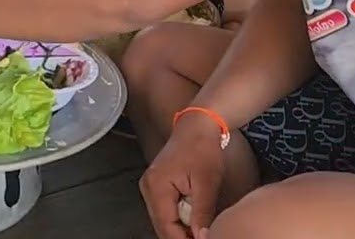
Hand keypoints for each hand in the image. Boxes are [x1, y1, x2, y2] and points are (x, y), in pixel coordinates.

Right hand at [139, 114, 226, 238]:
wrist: (197, 127)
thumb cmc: (202, 150)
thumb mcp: (207, 183)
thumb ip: (202, 213)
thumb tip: (202, 238)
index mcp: (157, 187)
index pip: (166, 227)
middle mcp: (148, 189)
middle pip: (162, 226)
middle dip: (181, 236)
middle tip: (203, 238)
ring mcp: (150, 187)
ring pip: (163, 220)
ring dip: (180, 229)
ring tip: (200, 231)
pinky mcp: (156, 186)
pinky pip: (165, 211)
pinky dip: (178, 219)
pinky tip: (193, 221)